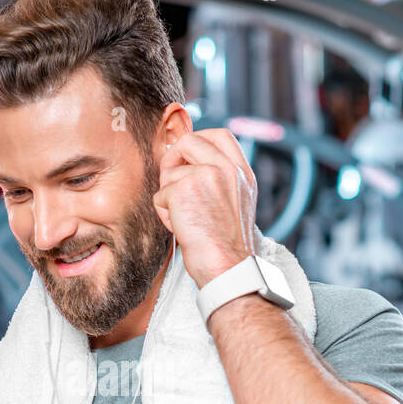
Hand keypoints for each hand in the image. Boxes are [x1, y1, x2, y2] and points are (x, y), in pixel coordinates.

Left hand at [151, 128, 257, 287]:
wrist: (228, 268)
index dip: (197, 141)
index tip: (186, 158)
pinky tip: (181, 228)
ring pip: (170, 172)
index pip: (219, 135)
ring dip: (168, 197)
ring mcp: (206, 175)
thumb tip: (187, 163)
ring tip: (184, 218)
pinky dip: (164, 214)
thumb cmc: (227, 245)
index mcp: (243, 172)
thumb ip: (220, 178)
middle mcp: (227, 168)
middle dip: (173, 161)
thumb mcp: (236, 203)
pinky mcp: (184, 189)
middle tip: (173, 186)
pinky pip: (160, 195)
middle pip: (188, 141)